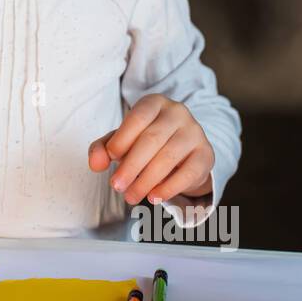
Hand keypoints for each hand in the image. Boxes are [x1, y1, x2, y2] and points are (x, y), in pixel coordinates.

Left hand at [87, 94, 214, 205]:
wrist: (182, 151)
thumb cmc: (144, 142)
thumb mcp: (121, 141)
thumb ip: (103, 149)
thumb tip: (96, 165)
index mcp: (154, 103)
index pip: (138, 117)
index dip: (122, 139)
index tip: (111, 158)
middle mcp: (178, 113)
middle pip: (152, 139)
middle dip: (131, 165)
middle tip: (116, 186)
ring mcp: (195, 132)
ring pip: (169, 157)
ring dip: (146, 180)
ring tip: (130, 196)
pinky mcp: (206, 154)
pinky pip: (188, 172)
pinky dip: (169, 188)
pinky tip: (154, 197)